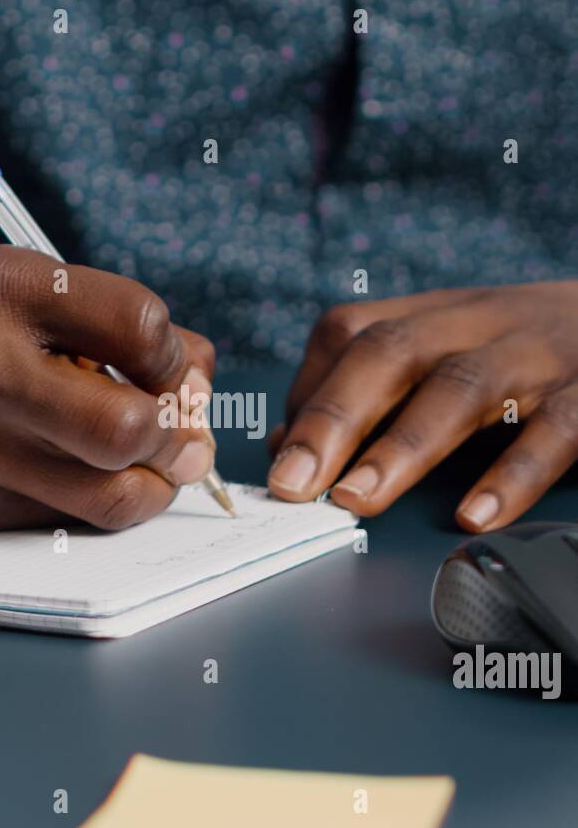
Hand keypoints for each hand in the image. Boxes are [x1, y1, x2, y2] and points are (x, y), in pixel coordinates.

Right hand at [0, 247, 214, 528]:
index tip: (167, 367)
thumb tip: (201, 392)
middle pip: (127, 427)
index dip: (175, 357)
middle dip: (176, 436)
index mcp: (3, 288)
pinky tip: (99, 475)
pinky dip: (108, 501)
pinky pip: (75, 518)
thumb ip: (122, 329)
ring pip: (111, 494)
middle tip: (178, 435)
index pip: (140, 327)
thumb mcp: (31, 290)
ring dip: (158, 485)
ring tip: (156, 464)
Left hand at [268, 282, 577, 529]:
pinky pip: (550, 433)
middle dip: (333, 418)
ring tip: (359, 499)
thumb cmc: (523, 350)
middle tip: (294, 483)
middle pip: (390, 353)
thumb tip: (285, 444)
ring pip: (460, 388)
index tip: (276, 460)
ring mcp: (535, 356)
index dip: (307, 394)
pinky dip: (510, 476)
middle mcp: (476, 324)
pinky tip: (473, 515)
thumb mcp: (447, 348)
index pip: (348, 333)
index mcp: (432, 313)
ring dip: (401, 447)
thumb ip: (372, 390)